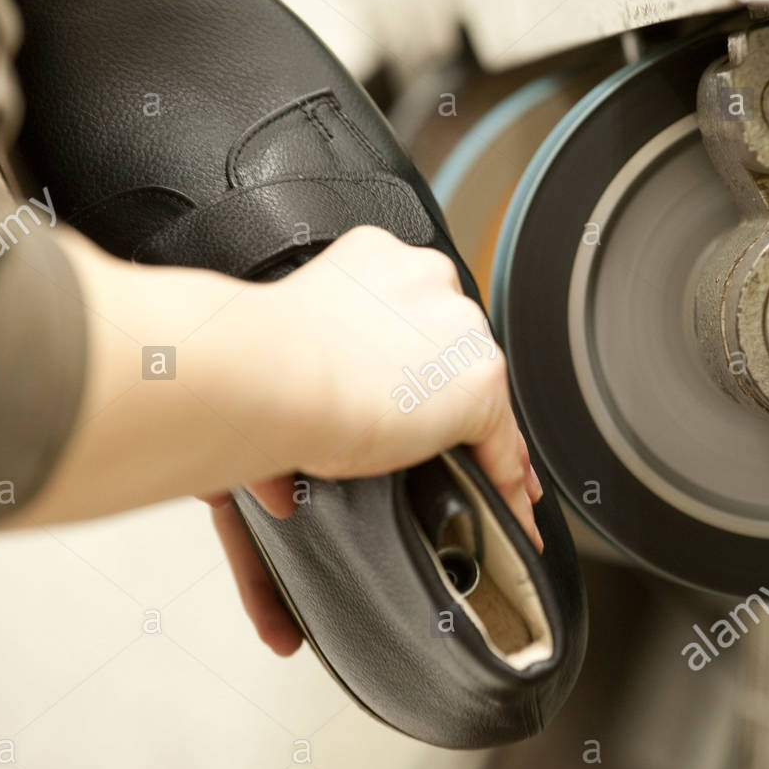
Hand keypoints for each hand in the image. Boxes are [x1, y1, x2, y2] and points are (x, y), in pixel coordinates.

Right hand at [270, 226, 543, 549]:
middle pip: (454, 347)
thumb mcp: (290, 347)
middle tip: (423, 441)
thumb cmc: (260, 362)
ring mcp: (462, 331)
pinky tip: (507, 512)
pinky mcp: (482, 382)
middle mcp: (429, 280)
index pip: (416, 311)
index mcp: (378, 257)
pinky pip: (503, 444)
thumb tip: (276, 486)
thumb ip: (300, 388)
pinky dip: (507, 483)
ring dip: (476, 434)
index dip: (418, 353)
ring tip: (471, 481)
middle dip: (442, 392)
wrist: (274, 375)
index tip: (413, 384)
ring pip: (481, 392)